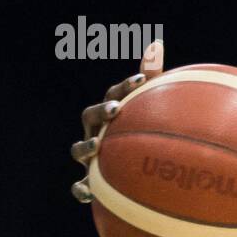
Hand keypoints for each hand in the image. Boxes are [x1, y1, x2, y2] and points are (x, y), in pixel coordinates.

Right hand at [69, 40, 164, 201]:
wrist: (131, 176)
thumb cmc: (141, 136)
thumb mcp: (150, 111)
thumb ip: (153, 80)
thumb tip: (156, 43)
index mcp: (112, 113)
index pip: (116, 94)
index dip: (126, 87)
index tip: (140, 81)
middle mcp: (97, 130)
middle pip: (90, 115)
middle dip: (101, 111)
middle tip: (116, 109)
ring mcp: (91, 156)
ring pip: (79, 149)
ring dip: (85, 147)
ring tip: (97, 146)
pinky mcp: (90, 182)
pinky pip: (79, 186)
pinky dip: (81, 189)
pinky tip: (88, 193)